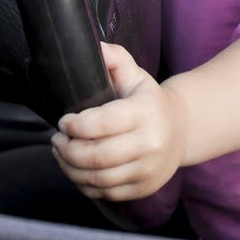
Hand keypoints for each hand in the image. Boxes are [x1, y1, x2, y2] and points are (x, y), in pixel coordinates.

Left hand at [51, 42, 185, 200]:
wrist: (182, 128)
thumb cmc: (150, 100)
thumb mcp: (135, 74)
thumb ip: (115, 58)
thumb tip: (94, 47)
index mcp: (146, 111)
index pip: (103, 123)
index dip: (76, 125)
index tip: (63, 121)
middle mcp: (151, 142)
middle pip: (96, 156)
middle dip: (67, 149)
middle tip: (56, 139)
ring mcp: (148, 169)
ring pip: (98, 179)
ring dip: (70, 168)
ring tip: (61, 153)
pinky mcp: (144, 188)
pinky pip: (106, 192)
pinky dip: (84, 184)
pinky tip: (76, 170)